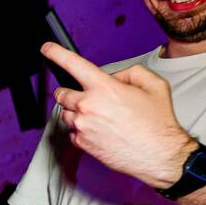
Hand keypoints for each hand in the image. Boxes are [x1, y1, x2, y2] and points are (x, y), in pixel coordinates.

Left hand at [42, 42, 197, 188]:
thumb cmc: (157, 123)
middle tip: (86, 96)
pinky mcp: (82, 144)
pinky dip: (81, 129)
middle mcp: (88, 107)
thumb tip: (113, 77)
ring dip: (75, 112)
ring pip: (65, 114)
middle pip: (61, 93)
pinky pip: (72, 132)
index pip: (72, 64)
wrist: (159, 156)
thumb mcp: (153, 85)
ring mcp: (82, 127)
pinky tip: (100, 131)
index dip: (56, 53)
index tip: (47, 49)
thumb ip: (130, 73)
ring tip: (98, 117)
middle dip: (69, 92)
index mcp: (104, 88)